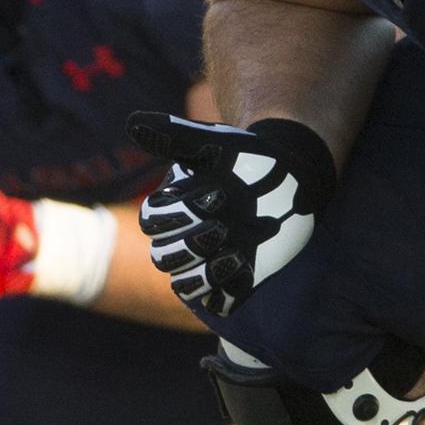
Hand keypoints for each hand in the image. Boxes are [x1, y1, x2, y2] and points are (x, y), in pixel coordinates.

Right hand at [127, 112, 336, 317]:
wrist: (291, 176)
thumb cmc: (246, 158)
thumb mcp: (214, 143)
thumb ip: (174, 136)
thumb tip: (133, 122)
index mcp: (172, 209)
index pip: (153, 223)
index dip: (179, 214)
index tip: (217, 194)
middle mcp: (184, 239)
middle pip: (164, 258)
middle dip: (192, 244)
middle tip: (224, 226)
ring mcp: (209, 263)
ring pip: (185, 285)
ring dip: (206, 273)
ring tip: (237, 251)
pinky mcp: (236, 282)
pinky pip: (220, 303)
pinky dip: (228, 293)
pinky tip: (248, 267)